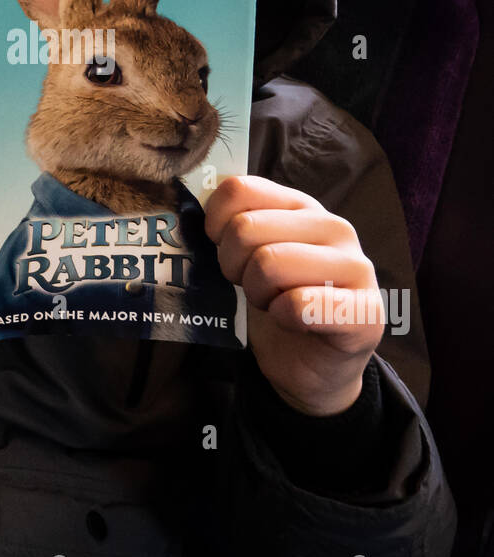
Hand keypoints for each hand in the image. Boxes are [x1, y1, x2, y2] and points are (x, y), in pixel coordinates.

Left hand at [205, 175, 384, 416]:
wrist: (312, 366)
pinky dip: (283, 317)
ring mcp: (355, 266)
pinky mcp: (365, 312)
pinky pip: (300, 304)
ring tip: (273, 304)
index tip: (224, 249)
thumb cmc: (277, 303)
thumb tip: (191, 215)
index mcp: (302, 206)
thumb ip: (230, 228)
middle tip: (252, 287)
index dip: (217, 225)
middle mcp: (333, 227)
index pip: (239, 190)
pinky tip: (293, 322)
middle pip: (245, 228)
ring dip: (258, 295)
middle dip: (234, 266)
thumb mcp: (249, 257)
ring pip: (269, 263)